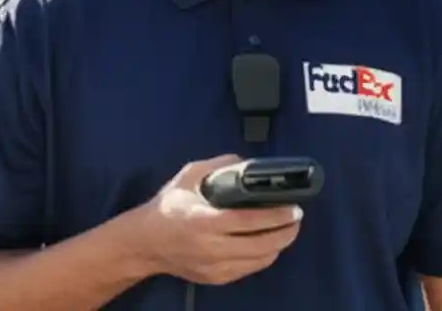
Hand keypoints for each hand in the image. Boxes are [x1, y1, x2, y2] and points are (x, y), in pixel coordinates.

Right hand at [130, 154, 303, 285]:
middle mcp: (211, 248)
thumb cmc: (167, 207)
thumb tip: (245, 163)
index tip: (293, 207)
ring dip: (279, 245)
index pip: (249, 222)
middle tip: (297, 217)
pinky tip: (269, 243)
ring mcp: (215, 267)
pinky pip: (250, 269)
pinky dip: (264, 256)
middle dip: (286, 232)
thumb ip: (218, 166)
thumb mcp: (188, 177)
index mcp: (204, 221)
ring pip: (259, 261)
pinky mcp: (217, 278)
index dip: (276, 216)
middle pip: (261, 245)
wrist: (145, 243)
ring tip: (287, 228)